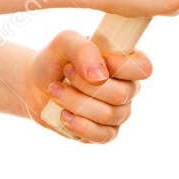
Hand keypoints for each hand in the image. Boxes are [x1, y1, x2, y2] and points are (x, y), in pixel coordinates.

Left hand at [20, 29, 152, 143]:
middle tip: (66, 73)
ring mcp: (118, 113)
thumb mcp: (64, 42)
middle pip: (121, 94)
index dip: (120, 66)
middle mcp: (126, 89)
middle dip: (86, 85)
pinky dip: (80, 125)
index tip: (96, 59)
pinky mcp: (104, 133)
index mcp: (125, 64)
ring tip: (55, 90)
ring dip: (75, 102)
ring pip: (108, 115)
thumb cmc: (56, 60)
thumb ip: (83, 49)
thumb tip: (100, 76)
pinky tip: (64, 115)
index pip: (143, 68)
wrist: (35, 84)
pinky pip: (103, 136)